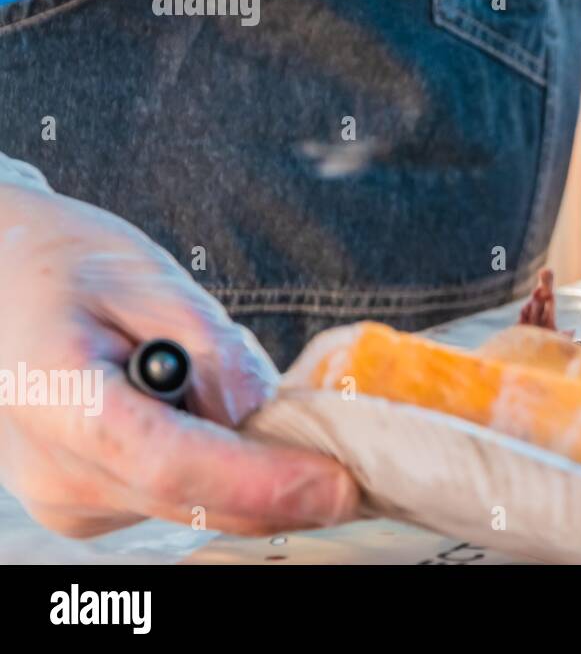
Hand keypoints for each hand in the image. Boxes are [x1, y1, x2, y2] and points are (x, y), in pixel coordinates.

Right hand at [0, 161, 358, 536]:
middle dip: (284, 485)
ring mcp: (69, 500)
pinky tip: (199, 407)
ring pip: (198, 506)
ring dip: (250, 466)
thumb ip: (212, 352)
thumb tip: (264, 419)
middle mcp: (57, 472)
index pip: (171, 462)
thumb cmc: (70, 266)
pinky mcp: (92, 508)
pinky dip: (220, 465)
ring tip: (224, 383)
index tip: (338, 483)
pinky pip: (183, 497)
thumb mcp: (150, 280)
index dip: (263, 480)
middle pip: (196, 501)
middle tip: (351, 455)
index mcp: (56, 399)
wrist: (2, 280)